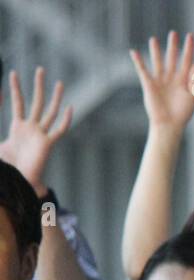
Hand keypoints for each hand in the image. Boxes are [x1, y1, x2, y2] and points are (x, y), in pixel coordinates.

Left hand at [0, 67, 73, 194]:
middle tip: (41, 69)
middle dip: (38, 85)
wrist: (19, 181)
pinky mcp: (48, 144)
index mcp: (19, 127)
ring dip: (54, 97)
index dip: (15, 88)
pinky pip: (59, 130)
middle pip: (37, 101)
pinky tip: (70, 109)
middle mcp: (33, 128)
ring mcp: (42, 135)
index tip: (13, 73)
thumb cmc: (8, 168)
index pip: (18, 103)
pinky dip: (66, 120)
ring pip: (50, 111)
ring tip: (58, 82)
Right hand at [128, 31, 193, 132]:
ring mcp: (160, 80)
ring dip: (156, 51)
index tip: (191, 36)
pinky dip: (138, 61)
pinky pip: (142, 71)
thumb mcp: (193, 97)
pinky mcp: (149, 85)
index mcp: (184, 80)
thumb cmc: (183, 113)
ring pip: (158, 62)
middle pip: (172, 58)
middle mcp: (172, 78)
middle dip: (173, 46)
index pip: (187, 60)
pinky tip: (134, 52)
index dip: (189, 48)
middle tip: (173, 33)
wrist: (170, 125)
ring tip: (154, 39)